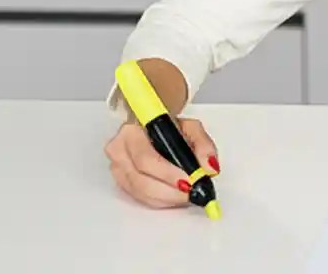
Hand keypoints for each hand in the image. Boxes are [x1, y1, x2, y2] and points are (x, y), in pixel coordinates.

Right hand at [103, 117, 220, 208]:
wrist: (153, 128)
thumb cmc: (168, 128)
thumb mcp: (190, 127)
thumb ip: (203, 145)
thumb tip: (209, 167)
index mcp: (132, 132)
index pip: (146, 158)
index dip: (167, 173)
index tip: (189, 181)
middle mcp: (119, 150)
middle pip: (141, 181)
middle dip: (170, 191)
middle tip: (191, 192)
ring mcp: (118, 169)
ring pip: (141, 193)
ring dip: (167, 198)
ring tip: (187, 195)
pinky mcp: (121, 183)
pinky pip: (141, 198)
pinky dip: (161, 200)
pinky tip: (175, 196)